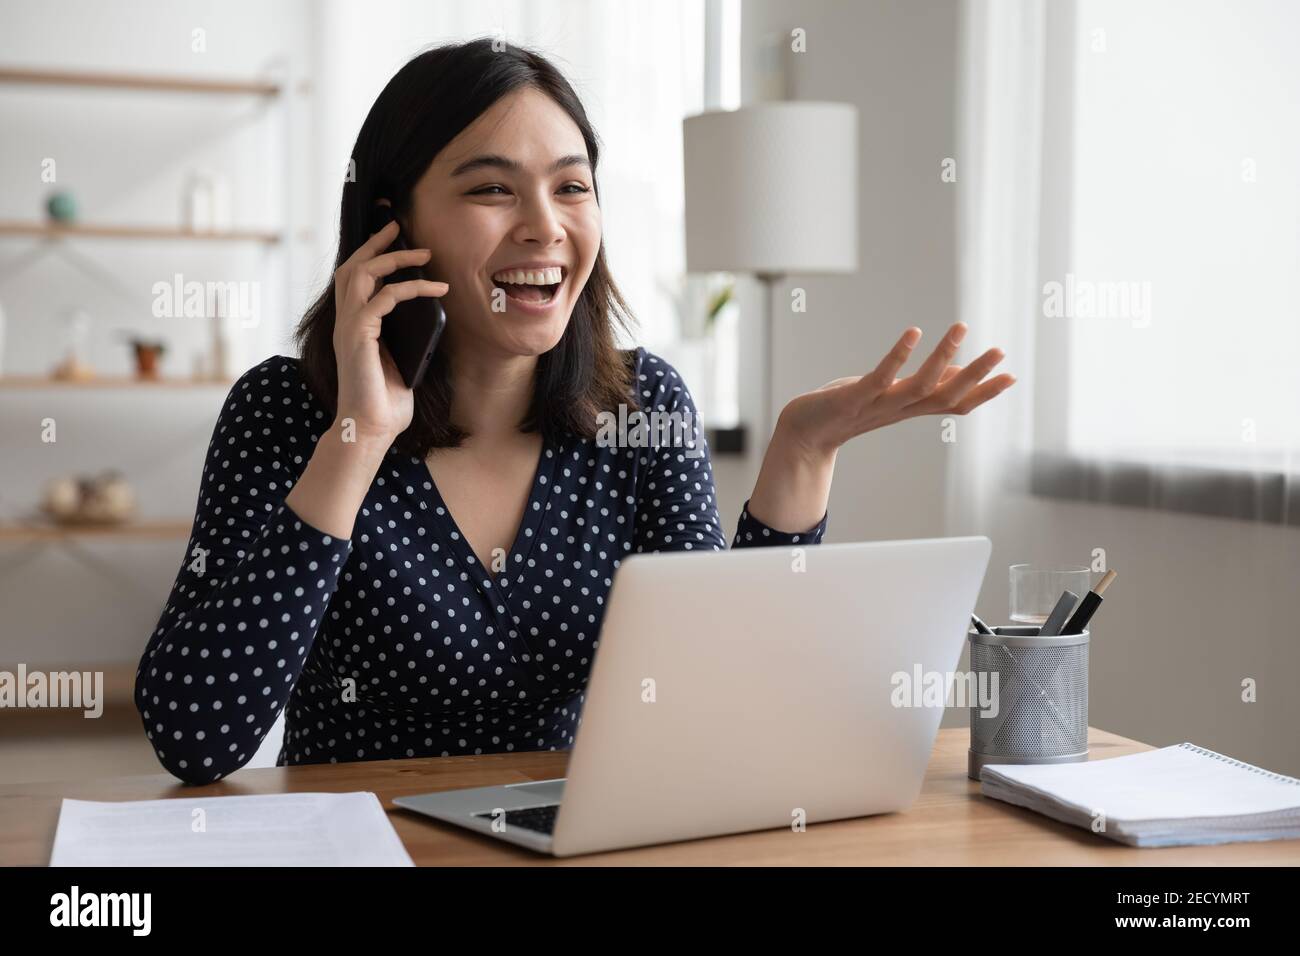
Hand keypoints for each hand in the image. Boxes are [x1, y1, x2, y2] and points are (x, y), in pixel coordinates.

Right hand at [331, 218, 448, 444]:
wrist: (370, 429)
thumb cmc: (385, 402)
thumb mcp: (401, 361)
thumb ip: (405, 338)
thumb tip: (430, 318)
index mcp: (354, 326)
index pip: (355, 279)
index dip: (370, 254)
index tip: (393, 237)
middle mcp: (346, 322)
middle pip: (352, 267)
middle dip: (376, 244)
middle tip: (399, 227)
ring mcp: (349, 327)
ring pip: (362, 274)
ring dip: (393, 259)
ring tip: (423, 255)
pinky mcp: (359, 336)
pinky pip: (382, 298)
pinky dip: (408, 289)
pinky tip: (432, 289)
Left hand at [776, 322, 1015, 459]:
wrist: (805, 433)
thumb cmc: (850, 408)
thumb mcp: (892, 396)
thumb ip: (925, 388)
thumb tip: (959, 374)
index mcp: (912, 408)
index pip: (956, 403)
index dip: (984, 392)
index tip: (1013, 375)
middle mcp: (901, 409)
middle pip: (947, 396)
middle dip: (976, 376)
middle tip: (1001, 351)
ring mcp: (879, 405)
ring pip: (920, 385)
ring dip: (944, 357)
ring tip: (961, 328)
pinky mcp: (854, 398)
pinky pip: (881, 376)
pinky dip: (898, 355)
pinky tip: (914, 332)